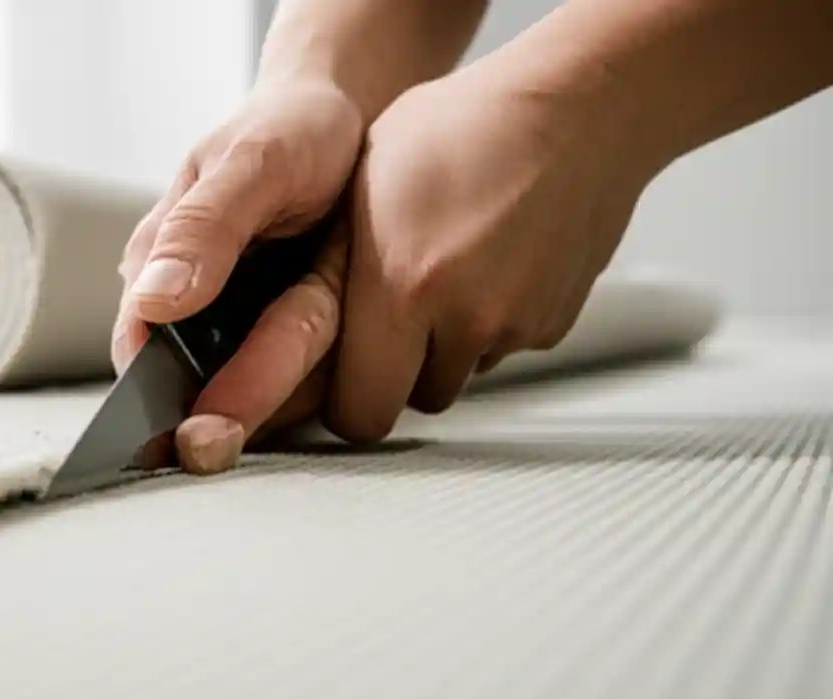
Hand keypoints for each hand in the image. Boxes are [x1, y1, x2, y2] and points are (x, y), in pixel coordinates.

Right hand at [112, 81, 362, 473]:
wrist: (350, 117)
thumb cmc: (291, 129)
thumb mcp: (252, 162)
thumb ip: (204, 227)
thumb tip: (151, 302)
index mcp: (158, 267)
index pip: (141, 355)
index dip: (160, 404)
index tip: (191, 433)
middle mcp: (194, 309)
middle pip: (205, 387)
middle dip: (237, 404)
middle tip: (230, 439)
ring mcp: (248, 329)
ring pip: (266, 392)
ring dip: (298, 381)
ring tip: (326, 319)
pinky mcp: (299, 340)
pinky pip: (311, 381)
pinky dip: (330, 374)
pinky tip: (344, 339)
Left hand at [327, 64, 654, 441]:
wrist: (578, 107)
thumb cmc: (461, 126)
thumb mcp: (362, 180)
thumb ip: (331, 265)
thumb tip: (297, 326)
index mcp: (402, 285)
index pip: (359, 413)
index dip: (342, 405)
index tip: (338, 380)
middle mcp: (464, 319)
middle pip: (408, 402)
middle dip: (392, 375)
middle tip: (388, 317)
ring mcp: (516, 326)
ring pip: (455, 377)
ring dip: (440, 349)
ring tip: (441, 275)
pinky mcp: (554, 325)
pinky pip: (500, 350)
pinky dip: (486, 326)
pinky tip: (485, 265)